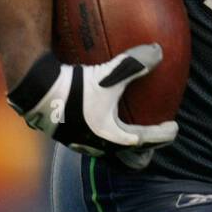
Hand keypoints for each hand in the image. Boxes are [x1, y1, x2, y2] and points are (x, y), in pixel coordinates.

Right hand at [6, 45, 177, 168]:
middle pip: (128, 159)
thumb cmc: (75, 88)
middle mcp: (96, 145)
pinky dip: (102, 135)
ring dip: (121, 146)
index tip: (174, 128)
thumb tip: (158, 51)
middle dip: (142, 153)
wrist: (36, 92)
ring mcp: (80, 143)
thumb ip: (135, 64)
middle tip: (153, 141)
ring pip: (108, 152)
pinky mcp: (66, 135)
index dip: (162, 135)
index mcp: (112, 136)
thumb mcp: (108, 76)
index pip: (146, 140)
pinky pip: (91, 141)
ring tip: (128, 133)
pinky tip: (97, 118)